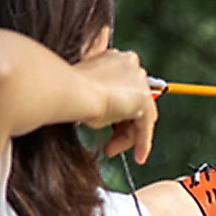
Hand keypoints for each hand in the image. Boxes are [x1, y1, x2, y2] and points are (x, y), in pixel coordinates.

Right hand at [76, 48, 157, 163]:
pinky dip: (143, 143)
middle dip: (120, 126)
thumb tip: (99, 110)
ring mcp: (139, 81)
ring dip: (126, 137)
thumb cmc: (69, 91)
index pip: (123, 88)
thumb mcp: (84, 91)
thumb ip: (98, 96)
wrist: (71, 91)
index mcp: (115, 59)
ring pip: (139, 116)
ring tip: (109, 150)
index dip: (115, 110)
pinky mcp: (143, 98)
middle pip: (132, 103)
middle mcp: (131, 65)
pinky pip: (146, 126)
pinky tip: (139, 157)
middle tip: (107, 144)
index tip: (106, 125)